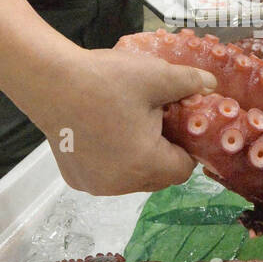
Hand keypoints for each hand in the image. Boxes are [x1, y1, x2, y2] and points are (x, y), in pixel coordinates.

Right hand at [28, 46, 219, 195]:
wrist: (50, 80)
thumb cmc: (105, 80)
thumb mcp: (156, 76)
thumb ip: (190, 83)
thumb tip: (212, 85)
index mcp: (145, 165)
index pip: (183, 169)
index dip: (187, 147)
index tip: (177, 124)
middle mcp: (121, 185)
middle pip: (159, 177)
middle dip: (163, 153)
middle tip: (154, 120)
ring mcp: (95, 185)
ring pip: (132, 178)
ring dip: (137, 158)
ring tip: (127, 124)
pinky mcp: (76, 179)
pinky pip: (107, 175)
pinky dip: (111, 160)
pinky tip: (102, 132)